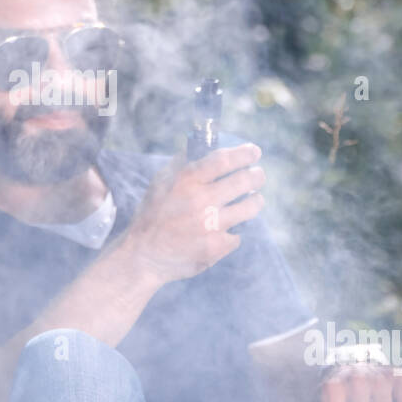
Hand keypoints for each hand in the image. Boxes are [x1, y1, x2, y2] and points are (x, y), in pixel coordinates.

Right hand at [116, 143, 266, 285]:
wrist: (143, 255)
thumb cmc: (152, 215)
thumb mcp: (160, 183)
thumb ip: (182, 164)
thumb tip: (202, 146)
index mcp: (186, 181)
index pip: (224, 160)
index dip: (244, 153)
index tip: (255, 151)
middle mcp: (200, 201)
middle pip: (244, 181)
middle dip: (257, 175)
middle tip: (258, 175)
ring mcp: (210, 226)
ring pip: (250, 207)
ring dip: (255, 201)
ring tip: (253, 200)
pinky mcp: (216, 247)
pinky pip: (238, 234)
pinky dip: (234, 230)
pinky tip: (225, 229)